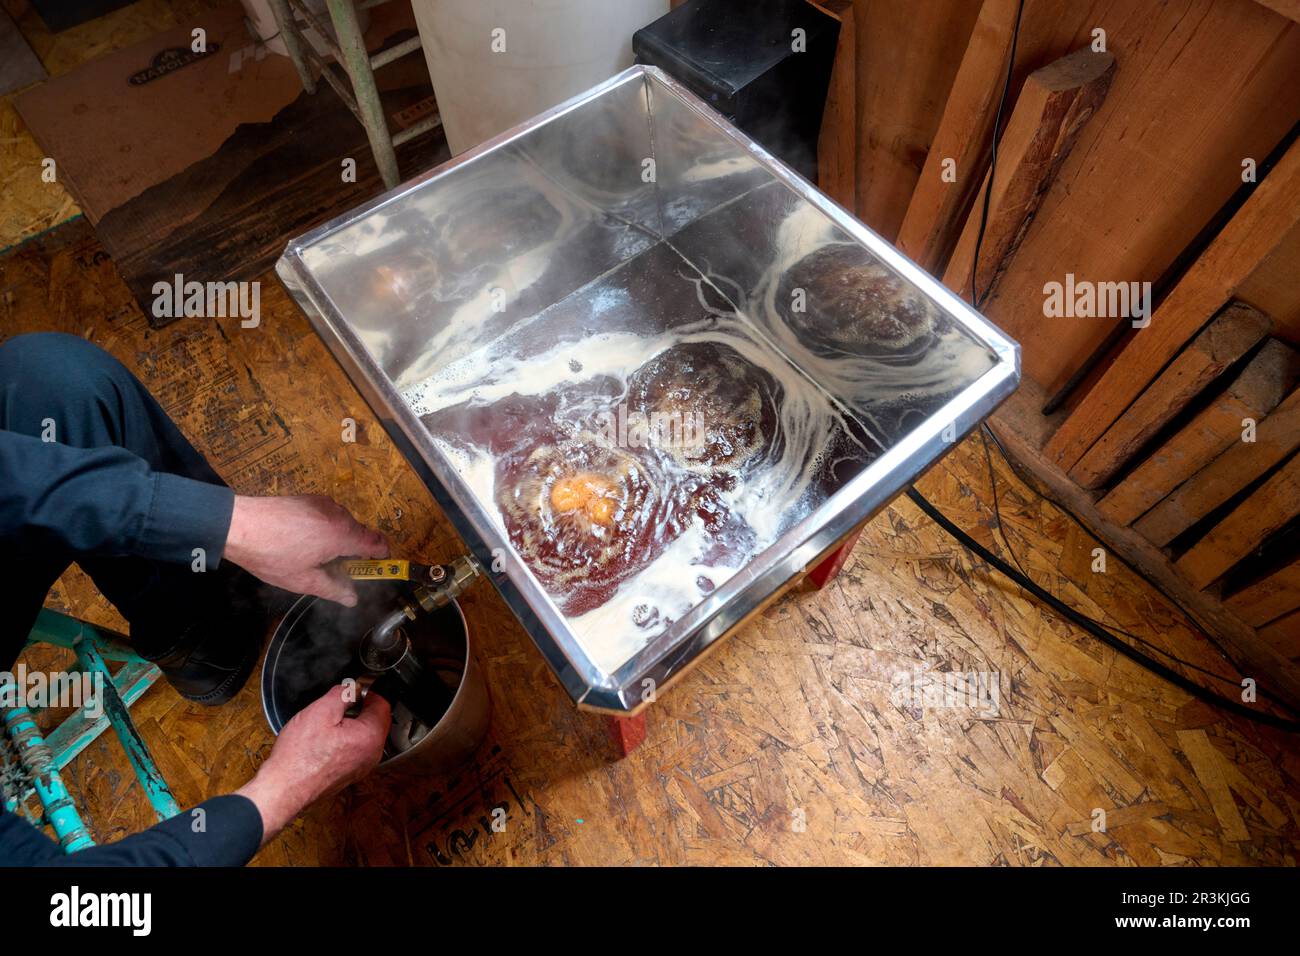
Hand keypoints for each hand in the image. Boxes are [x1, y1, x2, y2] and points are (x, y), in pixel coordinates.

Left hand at [223, 495, 387, 605]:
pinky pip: (327, 515)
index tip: (375, 568)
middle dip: (354, 553)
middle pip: (360, 534)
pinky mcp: (309, 498)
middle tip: (334, 570)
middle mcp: (338, 515)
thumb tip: (352, 597)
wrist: (238, 524)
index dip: (381, 557)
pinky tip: (303, 541)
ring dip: (337, 540)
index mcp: (342, 535)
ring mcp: (323, 503)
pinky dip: (324, 528)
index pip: (378, 543)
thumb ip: (334, 589)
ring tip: (313, 556)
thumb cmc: (270, 554)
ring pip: (343, 524)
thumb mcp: (303, 580)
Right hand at [237, 685, 390, 844]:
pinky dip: (346, 740)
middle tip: (339, 705)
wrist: (284, 788)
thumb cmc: (299, 756)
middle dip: (361, 709)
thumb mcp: (320, 711)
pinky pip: (356, 749)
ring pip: (365, 735)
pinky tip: (326, 740)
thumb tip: (352, 688)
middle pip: (376, 721)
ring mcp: (362, 767)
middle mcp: (372, 754)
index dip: (369, 692)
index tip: (355, 689)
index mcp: (370, 737)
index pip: (382, 705)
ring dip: (352, 724)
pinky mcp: (350, 774)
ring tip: (329, 723)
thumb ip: (342, 694)